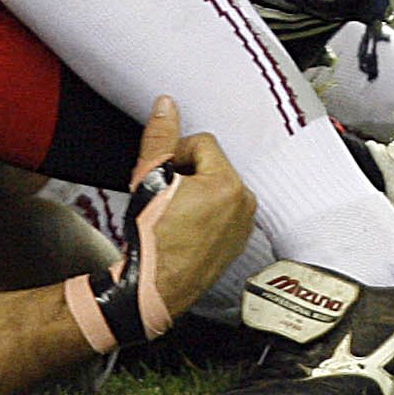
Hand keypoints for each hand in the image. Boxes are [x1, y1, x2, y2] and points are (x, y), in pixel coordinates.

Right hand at [130, 100, 254, 329]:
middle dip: (187, 175)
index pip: (202, 143)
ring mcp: (245, 224)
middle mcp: (245, 202)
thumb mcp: (148, 181)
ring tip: (175, 216)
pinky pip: (225, 211)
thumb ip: (159, 138)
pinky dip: (207, 214)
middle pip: (212, 164)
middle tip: (166, 200)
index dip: (176, 157)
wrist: (153, 289)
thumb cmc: (150, 240)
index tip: (162, 180)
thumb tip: (166, 104)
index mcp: (227, 184)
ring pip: (218, 187)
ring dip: (197, 193)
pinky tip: (186, 229)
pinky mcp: (240, 241)